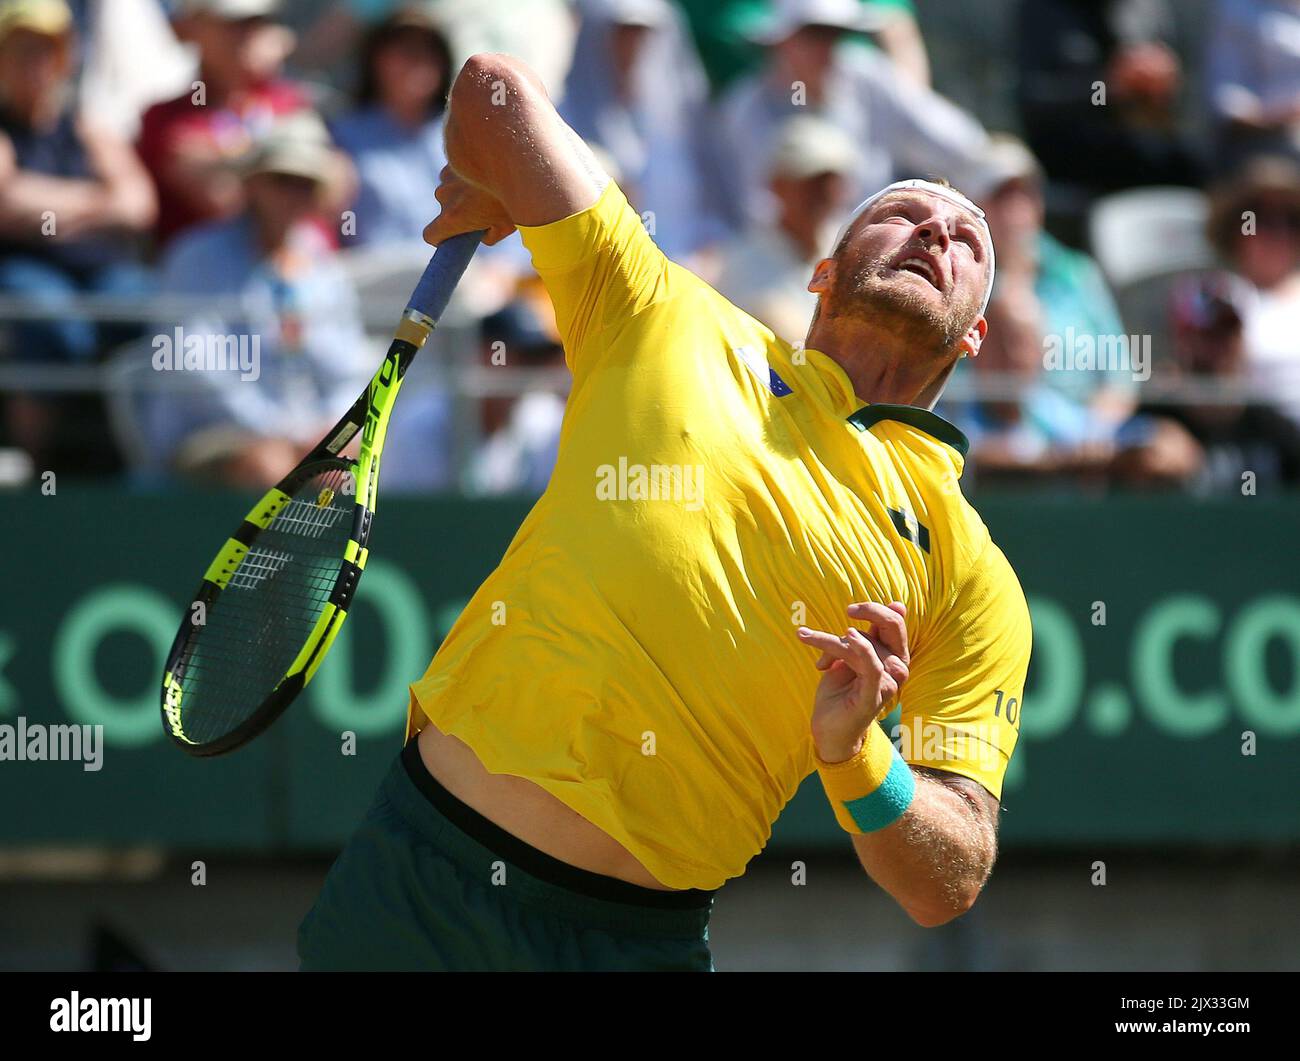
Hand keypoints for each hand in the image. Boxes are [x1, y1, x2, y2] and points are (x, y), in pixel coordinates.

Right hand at [423, 164, 515, 246]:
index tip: (452, 238)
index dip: (440, 239)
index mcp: (453, 217)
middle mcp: (444, 196)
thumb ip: (489, 236)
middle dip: (460, 213)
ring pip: (450, 191)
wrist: (518, 158)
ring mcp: (446, 176)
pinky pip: (455, 174)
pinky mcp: (452, 158)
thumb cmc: (516, 198)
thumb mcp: (506, 226)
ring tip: (488, 187)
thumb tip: (482, 234)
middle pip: (445, 211)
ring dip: (463, 192)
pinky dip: (467, 175)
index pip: (431, 235)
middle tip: (485, 209)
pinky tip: (487, 171)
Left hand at [798, 602, 909, 763]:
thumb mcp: (845, 658)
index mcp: (893, 657)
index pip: (894, 624)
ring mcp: (889, 683)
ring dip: (830, 640)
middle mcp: (898, 668)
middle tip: (848, 610)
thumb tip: (877, 613)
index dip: (879, 610)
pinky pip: (871, 666)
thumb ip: (858, 639)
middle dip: (870, 611)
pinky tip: (847, 638)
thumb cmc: (838, 692)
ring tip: (804, 636)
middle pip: (888, 627)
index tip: (852, 608)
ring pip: (862, 644)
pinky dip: (860, 649)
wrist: (829, 729)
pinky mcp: (875, 696)